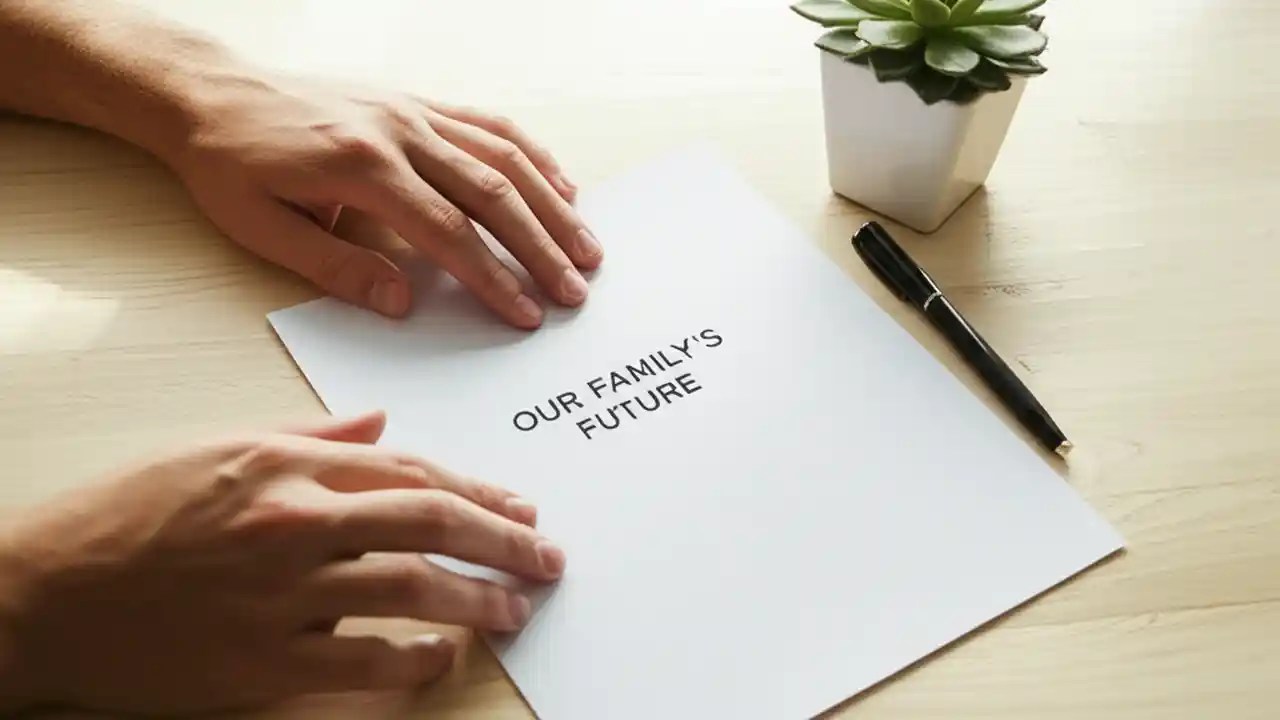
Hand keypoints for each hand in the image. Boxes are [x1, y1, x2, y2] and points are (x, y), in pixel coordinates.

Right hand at [0, 412, 562, 713]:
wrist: (46, 591)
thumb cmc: (130, 514)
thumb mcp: (219, 449)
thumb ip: (311, 436)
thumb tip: (381, 422)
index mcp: (286, 465)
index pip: (411, 470)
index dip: (479, 490)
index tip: (522, 507)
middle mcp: (293, 520)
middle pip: (430, 520)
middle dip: (503, 538)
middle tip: (547, 557)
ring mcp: (280, 591)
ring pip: (411, 587)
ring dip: (478, 599)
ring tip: (515, 608)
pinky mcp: (262, 658)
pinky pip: (365, 658)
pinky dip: (416, 661)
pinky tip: (442, 659)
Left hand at [168, 71, 602, 328]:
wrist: (211, 91)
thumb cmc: (231, 163)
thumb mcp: (262, 228)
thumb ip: (336, 269)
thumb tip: (403, 304)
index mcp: (361, 167)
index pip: (446, 232)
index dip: (492, 277)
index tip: (524, 314)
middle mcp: (399, 131)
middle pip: (491, 194)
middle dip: (540, 248)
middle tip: (575, 292)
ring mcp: (413, 111)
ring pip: (503, 157)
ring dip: (551, 205)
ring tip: (587, 248)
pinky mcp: (417, 101)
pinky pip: (488, 124)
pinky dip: (532, 155)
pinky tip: (562, 185)